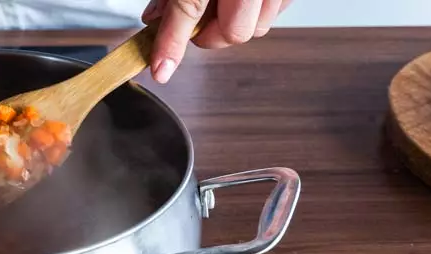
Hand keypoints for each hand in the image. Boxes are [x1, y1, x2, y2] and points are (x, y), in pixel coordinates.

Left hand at [142, 0, 293, 83]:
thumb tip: (154, 20)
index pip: (188, 9)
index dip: (171, 43)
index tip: (160, 70)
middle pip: (235, 33)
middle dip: (211, 35)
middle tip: (198, 24)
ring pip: (258, 28)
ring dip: (235, 24)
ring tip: (224, 4)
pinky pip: (275, 13)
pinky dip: (258, 13)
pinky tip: (244, 0)